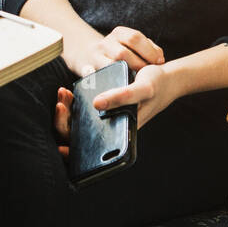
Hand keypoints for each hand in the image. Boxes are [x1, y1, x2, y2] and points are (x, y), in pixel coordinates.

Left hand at [53, 63, 178, 163]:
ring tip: (64, 94)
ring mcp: (107, 121)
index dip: (70, 140)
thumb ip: (122, 96)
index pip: (88, 146)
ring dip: (68, 111)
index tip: (60, 129)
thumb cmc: (157, 86)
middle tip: (61, 100)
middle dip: (63, 120)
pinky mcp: (106, 110)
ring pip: (78, 124)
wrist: (167, 80)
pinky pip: (84, 113)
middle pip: (78, 135)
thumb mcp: (142, 89)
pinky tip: (70, 93)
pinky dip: (75, 104)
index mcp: (120, 135)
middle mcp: (111, 131)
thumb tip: (96, 102)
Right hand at [63, 26, 164, 77]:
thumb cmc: (119, 51)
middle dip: (138, 65)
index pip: (135, 38)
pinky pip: (91, 74)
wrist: (87, 52)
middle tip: (148, 74)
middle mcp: (105, 42)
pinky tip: (114, 87)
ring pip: (109, 66)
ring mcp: (95, 56)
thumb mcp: (131, 44)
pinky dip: (101, 79)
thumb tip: (160, 58)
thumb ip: (148, 48)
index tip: (159, 62)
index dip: (149, 50)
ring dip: (125, 75)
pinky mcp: (85, 68)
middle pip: (123, 53)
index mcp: (119, 33)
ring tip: (136, 81)